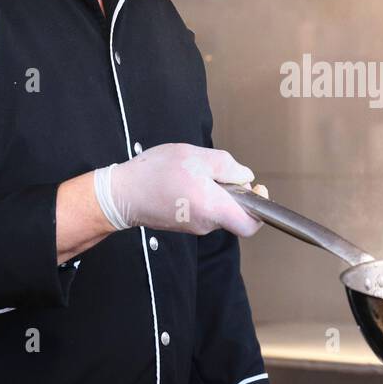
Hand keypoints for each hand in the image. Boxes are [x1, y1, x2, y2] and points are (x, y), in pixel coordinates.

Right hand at [103, 143, 262, 236]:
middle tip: (216, 171)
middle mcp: (206, 224)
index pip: (250, 225)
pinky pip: (202, 209)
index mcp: (214, 209)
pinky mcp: (183, 223)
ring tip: (194, 172)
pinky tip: (184, 180)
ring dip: (214, 190)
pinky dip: (201, 195)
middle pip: (234, 212)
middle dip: (232, 190)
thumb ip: (228, 167)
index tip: (257, 189)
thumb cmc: (156, 174)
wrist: (121, 194)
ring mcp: (193, 226)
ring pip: (217, 208)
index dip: (261, 209)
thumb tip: (246, 178)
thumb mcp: (197, 157)